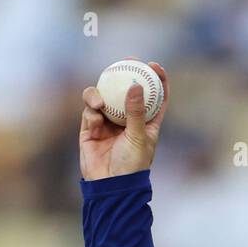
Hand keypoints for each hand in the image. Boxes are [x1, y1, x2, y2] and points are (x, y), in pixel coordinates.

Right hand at [79, 60, 168, 180]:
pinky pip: (90, 111)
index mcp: (148, 123)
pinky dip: (92, 111)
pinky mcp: (91, 128)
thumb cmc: (132, 165)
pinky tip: (94, 119)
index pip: (156, 97)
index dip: (157, 79)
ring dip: (100, 93)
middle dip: (127, 73)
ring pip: (104, 97)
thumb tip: (136, 86)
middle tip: (127, 60)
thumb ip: (136, 112)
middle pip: (127, 90)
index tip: (154, 65)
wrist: (110, 186)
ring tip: (99, 102)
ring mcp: (108, 122)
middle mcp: (128, 120)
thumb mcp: (139, 138)